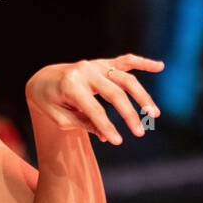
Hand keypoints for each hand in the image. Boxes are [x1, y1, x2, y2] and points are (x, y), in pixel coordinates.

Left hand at [25, 54, 164, 144]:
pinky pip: (125, 61)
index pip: (94, 109)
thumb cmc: (50, 101)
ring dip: (142, 96)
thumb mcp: (59, 117)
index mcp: (70, 84)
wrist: (43, 79)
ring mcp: (95, 65)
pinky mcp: (103, 63)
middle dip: (129, 114)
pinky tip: (160, 66)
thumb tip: (106, 135)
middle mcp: (85, 71)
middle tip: (140, 133)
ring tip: (154, 114)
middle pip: (114, 93)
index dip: (107, 127)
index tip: (117, 142)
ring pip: (125, 78)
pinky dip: (143, 62)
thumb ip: (83, 124)